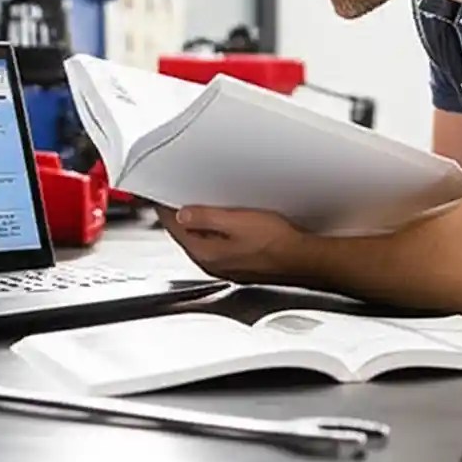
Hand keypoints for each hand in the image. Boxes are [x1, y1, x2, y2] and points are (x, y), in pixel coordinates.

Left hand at [155, 205, 308, 284]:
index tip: (160, 195)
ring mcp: (223, 266)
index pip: (174, 227)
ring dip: (195, 223)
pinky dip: (211, 232)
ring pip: (199, 240)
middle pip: (183, 235)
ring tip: (198, 204)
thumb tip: (182, 214)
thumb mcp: (237, 220)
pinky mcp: (236, 264)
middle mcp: (211, 264)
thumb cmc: (276, 242)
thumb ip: (205, 217)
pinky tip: (222, 222)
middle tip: (176, 195)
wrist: (301, 258)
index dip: (165, 208)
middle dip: (178, 215)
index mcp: (205, 253)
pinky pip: (214, 245)